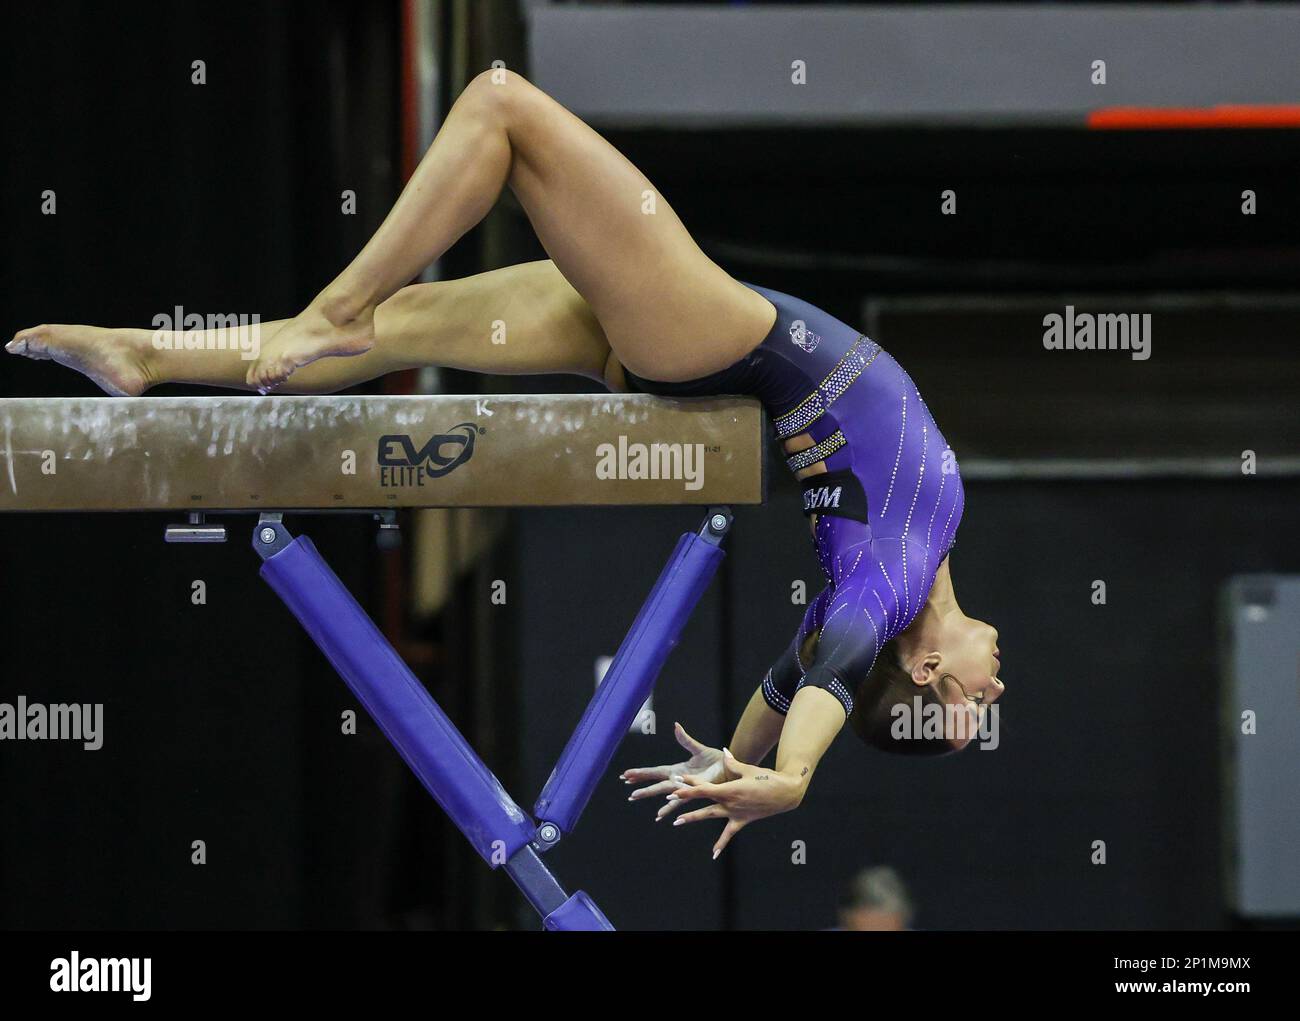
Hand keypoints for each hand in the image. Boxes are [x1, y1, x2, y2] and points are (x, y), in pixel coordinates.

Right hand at [621, 722, 732, 822]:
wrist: (730, 768)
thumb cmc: (716, 760)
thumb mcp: (698, 748)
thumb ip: (685, 739)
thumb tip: (676, 726)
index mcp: (677, 770)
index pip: (655, 771)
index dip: (641, 773)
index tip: (627, 774)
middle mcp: (678, 780)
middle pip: (655, 783)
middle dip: (641, 786)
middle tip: (627, 788)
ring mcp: (685, 787)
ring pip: (663, 791)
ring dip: (650, 794)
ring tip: (635, 797)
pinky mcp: (694, 791)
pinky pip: (679, 800)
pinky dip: (669, 806)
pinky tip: (660, 815)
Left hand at [669, 748, 805, 858]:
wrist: (786, 793)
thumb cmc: (767, 777)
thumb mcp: (749, 769)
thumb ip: (732, 763)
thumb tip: (724, 753)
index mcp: (730, 789)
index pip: (705, 787)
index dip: (690, 784)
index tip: (677, 782)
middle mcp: (730, 802)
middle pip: (703, 799)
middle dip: (685, 798)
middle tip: (668, 797)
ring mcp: (735, 813)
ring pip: (710, 815)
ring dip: (693, 817)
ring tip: (676, 821)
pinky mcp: (742, 820)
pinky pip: (729, 834)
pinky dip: (721, 844)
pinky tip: (713, 854)